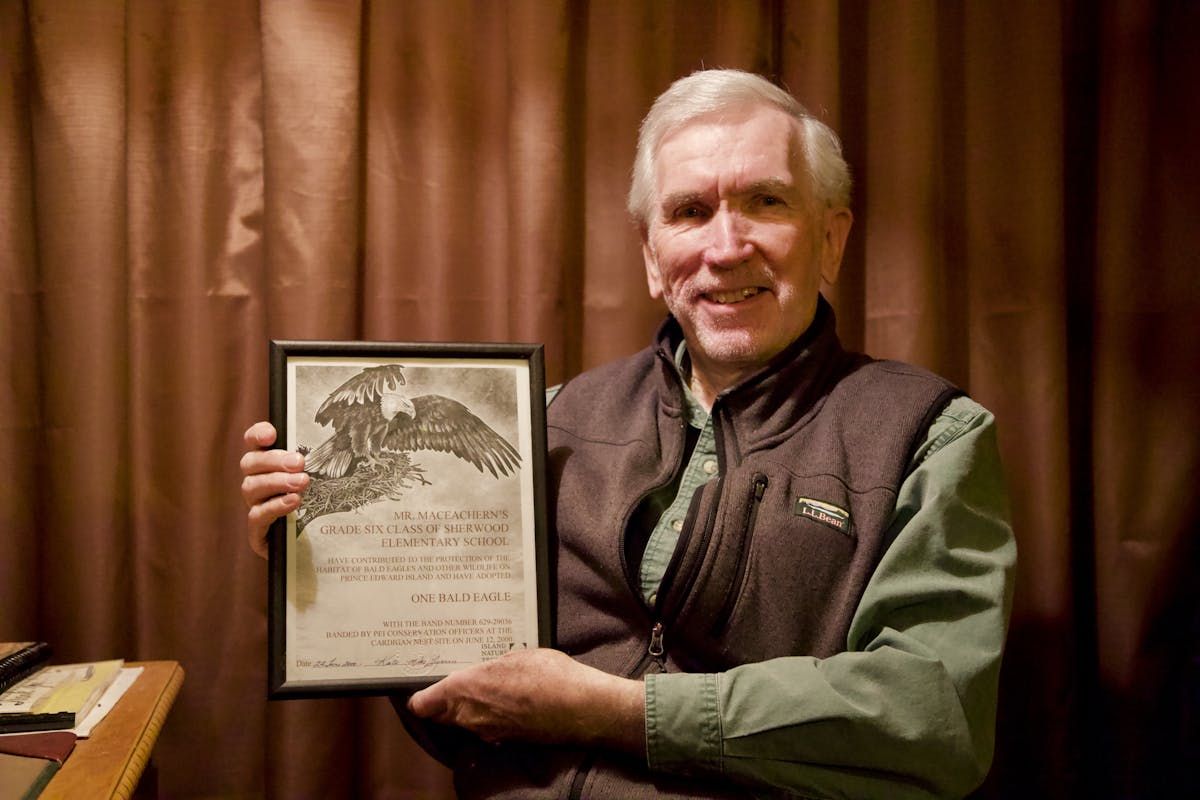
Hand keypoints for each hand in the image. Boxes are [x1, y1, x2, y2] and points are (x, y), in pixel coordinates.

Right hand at [239, 421, 309, 558]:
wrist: (312, 551)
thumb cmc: (318, 509)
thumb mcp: (320, 483)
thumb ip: (320, 463)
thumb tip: (342, 443)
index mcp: (267, 467)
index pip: (252, 443)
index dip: (257, 435)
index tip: (272, 434)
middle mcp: (256, 484)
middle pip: (249, 463)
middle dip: (274, 460)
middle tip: (299, 463)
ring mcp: (254, 507)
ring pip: (251, 487)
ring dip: (277, 482)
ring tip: (302, 483)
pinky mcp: (257, 533)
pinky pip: (257, 516)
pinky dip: (275, 506)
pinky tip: (293, 502)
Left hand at [407, 648, 644, 754]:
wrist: (583, 709)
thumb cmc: (551, 676)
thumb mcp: (517, 656)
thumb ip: (492, 665)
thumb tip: (486, 670)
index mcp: (466, 689)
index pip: (424, 703)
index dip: (419, 695)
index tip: (421, 685)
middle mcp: (471, 716)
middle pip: (440, 714)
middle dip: (441, 701)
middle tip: (452, 681)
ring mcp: (488, 731)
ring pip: (463, 721)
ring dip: (467, 708)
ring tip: (483, 688)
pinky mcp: (506, 740)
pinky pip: (485, 727)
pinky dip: (489, 716)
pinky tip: (505, 701)